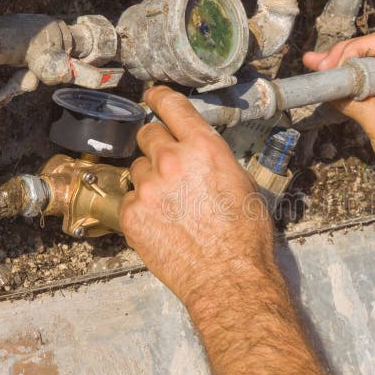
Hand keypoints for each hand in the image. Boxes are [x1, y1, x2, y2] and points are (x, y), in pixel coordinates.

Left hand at [119, 86, 274, 309]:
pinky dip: (141, 207)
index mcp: (204, 148)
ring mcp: (147, 188)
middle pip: (148, 135)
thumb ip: (214, 161)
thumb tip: (201, 156)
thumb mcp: (243, 185)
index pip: (172, 106)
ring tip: (171, 205)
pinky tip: (162, 224)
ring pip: (137, 169)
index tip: (152, 97)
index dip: (159, 98)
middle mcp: (172, 161)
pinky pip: (129, 198)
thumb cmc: (245, 238)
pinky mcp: (131, 214)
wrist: (228, 278)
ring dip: (150, 179)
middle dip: (157, 145)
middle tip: (169, 166)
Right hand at [302, 31, 374, 215]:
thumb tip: (332, 90)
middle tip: (319, 65)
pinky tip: (334, 92)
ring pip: (372, 75)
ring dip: (347, 74)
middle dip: (345, 58)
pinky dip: (353, 92)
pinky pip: (373, 95)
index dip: (354, 48)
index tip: (334, 64)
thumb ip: (356, 103)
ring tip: (319, 71)